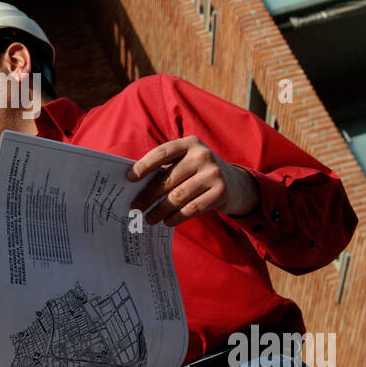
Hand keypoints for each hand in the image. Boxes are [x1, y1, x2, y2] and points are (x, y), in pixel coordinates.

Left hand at [127, 136, 258, 227]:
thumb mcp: (187, 163)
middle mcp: (202, 155)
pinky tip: (167, 222)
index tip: (129, 178)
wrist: (236, 184)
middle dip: (148, 195)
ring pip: (178, 196)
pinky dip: (176, 217)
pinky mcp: (220, 192)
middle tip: (135, 207)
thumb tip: (136, 186)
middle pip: (168, 178)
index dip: (144, 165)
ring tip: (149, 218)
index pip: (163, 152)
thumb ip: (166, 169)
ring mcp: (213, 173)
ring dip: (160, 210)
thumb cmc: (200, 173)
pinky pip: (192, 208)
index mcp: (189, 144)